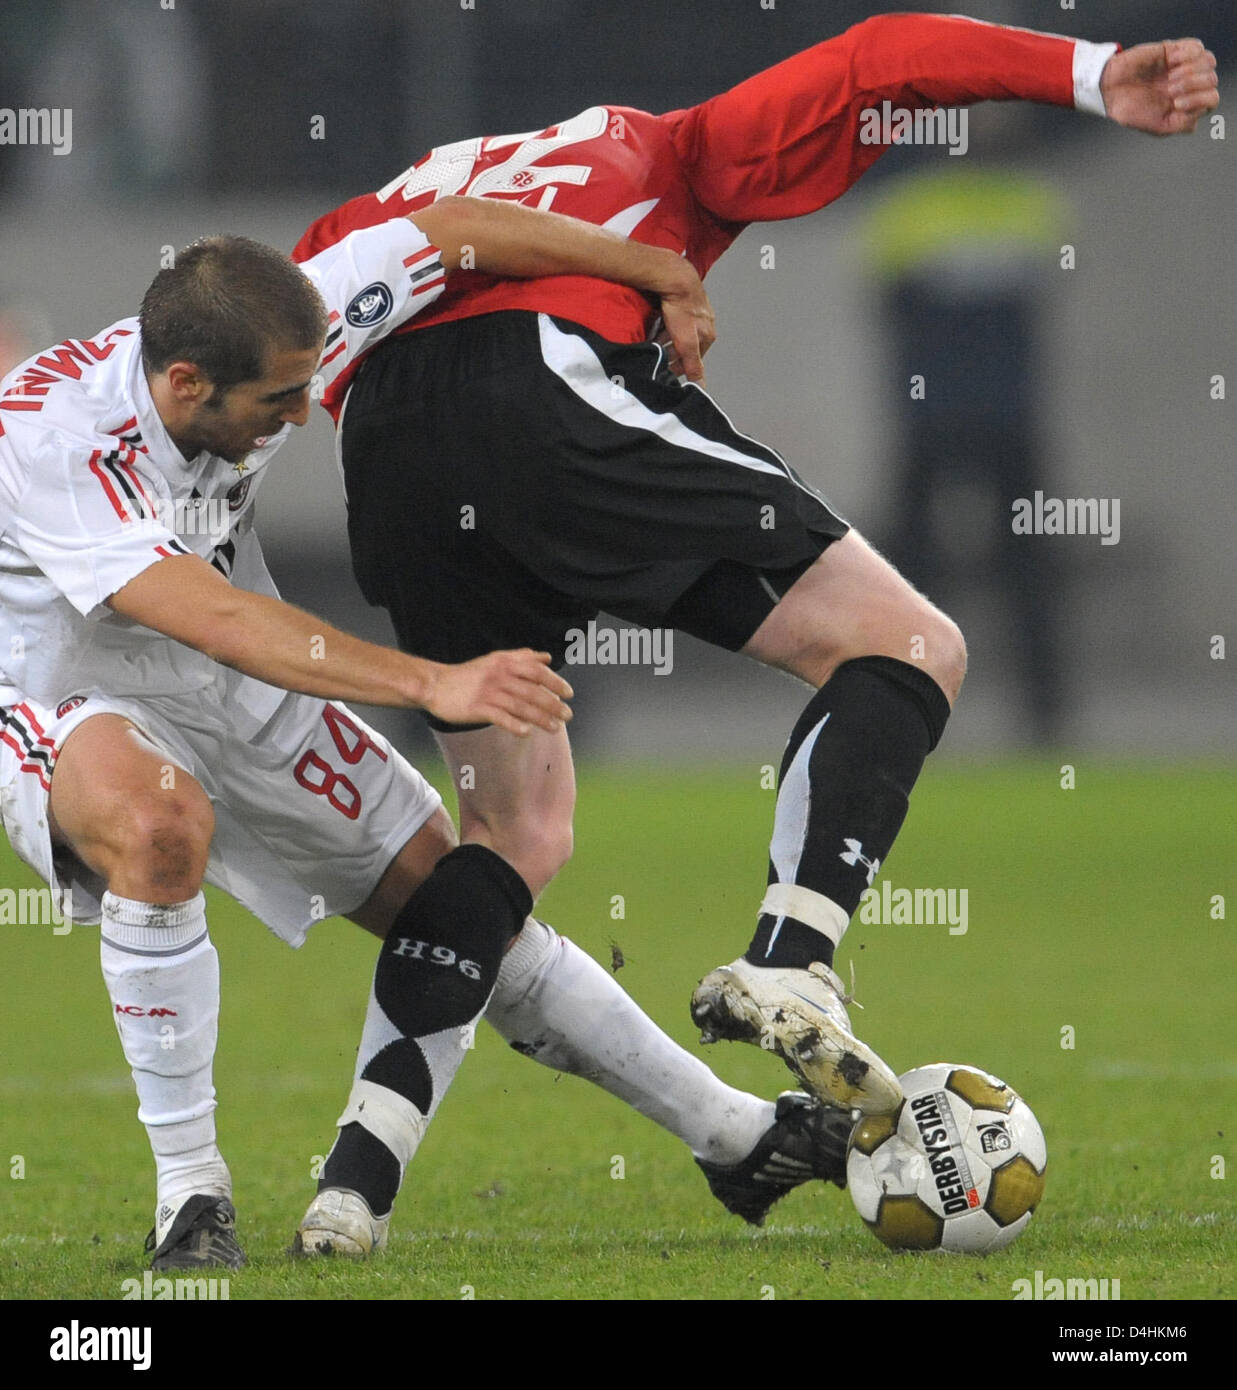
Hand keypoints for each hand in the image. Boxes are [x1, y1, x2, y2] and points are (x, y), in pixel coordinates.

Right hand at [419, 649, 572, 734]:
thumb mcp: (495, 660)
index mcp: (504, 663)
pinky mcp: (477, 708)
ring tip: (555, 727)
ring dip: (540, 718)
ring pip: (520, 706)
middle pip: (532, 691)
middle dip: (553, 704)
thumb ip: (522, 657)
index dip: (555, 682)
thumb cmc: (469, 675)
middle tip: (567, 715)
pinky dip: (514, 725)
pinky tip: (527, 732)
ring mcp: (488, 692)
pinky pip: (500, 717)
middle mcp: (498, 676)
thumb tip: (547, 658)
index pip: (536, 671)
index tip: (568, 694)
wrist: (436, 685)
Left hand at [655, 268, 715, 384]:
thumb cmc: (682, 310)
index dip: (680, 366)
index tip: (667, 371)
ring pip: (681, 330)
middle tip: (658, 356)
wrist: (675, 278)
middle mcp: (706, 321)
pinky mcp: (684, 298)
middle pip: (688, 344)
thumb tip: (701, 387)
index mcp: (709, 334)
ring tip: (655, 341)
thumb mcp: (687, 344)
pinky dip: (667, 324)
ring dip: (669, 338)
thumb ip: (693, 366)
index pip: (695, 359)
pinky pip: (676, 316)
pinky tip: (657, 324)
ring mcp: (696, 308)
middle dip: (673, 352)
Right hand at [1101, 38, 1218, 134]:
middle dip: (1193, 86)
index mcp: (1187, 105)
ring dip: (1191, 70)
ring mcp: (1183, 67)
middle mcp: (1189, 86)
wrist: (1109, 89)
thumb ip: (1182, 124)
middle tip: (1169, 90)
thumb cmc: (1131, 110)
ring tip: (1170, 77)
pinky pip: (1197, 47)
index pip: (1211, 99)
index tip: (1175, 104)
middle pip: (1212, 81)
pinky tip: (1171, 61)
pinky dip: (1188, 54)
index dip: (1199, 101)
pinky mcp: (1175, 50)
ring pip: (1209, 62)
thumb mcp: (1158, 127)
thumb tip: (1201, 110)